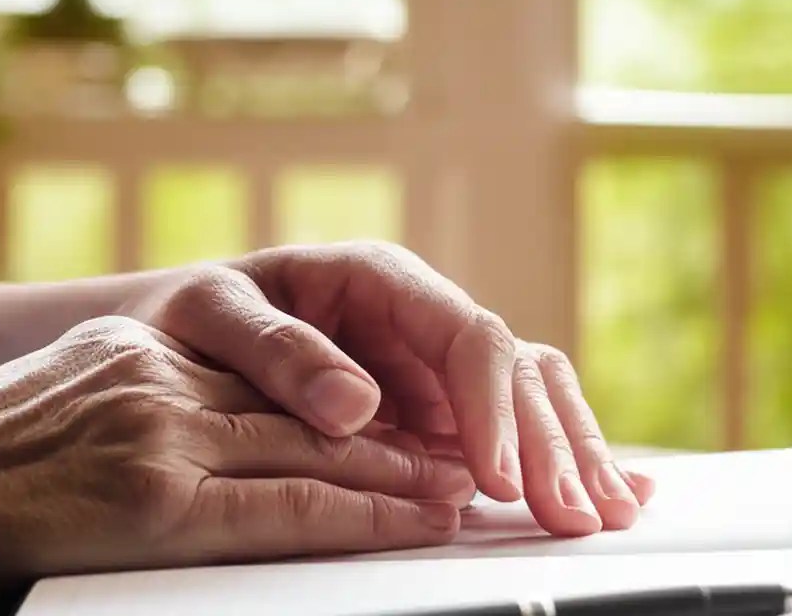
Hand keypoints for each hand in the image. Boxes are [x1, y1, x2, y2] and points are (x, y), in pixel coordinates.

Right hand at [0, 316, 473, 610]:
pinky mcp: (157, 498)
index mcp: (142, 353)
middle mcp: (164, 382)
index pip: (267, 382)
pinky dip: (358, 516)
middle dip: (393, 439)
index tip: (403, 423)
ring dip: (396, 478)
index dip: (347, 406)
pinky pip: (282, 508)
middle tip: (462, 453)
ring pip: (310, 454)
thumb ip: (137, 404)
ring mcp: (164, 434)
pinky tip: (409, 519)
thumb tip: (200, 437)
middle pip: (306, 414)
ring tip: (456, 491)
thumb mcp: (63, 401)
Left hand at [126, 242, 653, 536]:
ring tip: (609, 511)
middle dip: (548, 440)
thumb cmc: (196, 314)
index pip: (464, 334)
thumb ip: (277, 350)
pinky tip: (610, 491)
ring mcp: (436, 365)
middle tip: (569, 513)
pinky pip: (510, 428)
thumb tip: (354, 405)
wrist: (181, 330)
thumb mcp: (214, 315)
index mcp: (379, 278)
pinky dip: (560, 459)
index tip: (495, 475)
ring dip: (572, 452)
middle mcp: (422, 318)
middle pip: (514, 369)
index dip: (489, 405)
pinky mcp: (437, 408)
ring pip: (531, 396)